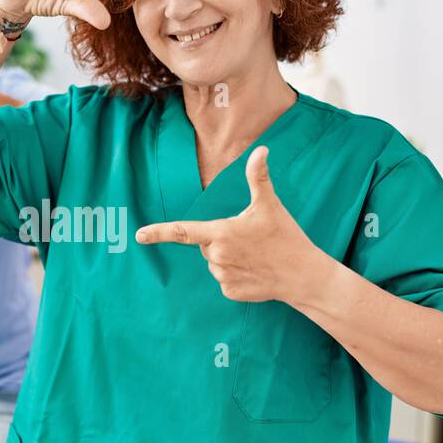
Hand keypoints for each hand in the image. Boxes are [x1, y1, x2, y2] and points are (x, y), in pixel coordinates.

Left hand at [135, 146, 330, 305]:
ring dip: (228, 258)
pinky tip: (256, 271)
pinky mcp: (230, 292)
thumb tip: (260, 150)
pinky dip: (236, 274)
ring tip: (255, 256)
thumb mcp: (270, 205)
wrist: (303, 275)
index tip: (139, 236)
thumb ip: (258, 178)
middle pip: (205, 245)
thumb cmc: (286, 237)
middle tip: (249, 239)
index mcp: (221, 233)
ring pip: (214, 263)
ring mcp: (222, 277)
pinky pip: (224, 279)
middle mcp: (217, 256)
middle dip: (219, 240)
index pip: (183, 232)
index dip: (159, 233)